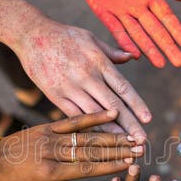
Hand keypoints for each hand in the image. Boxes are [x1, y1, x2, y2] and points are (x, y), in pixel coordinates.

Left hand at [0, 111, 143, 180]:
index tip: (130, 164)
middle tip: (141, 148)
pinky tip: (110, 112)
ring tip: (132, 136)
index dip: (110, 166)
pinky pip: (72, 120)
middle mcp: (52, 152)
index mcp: (49, 172)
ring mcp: (50, 137)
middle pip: (91, 151)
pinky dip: (92, 117)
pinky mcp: (46, 126)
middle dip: (118, 150)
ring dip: (111, 135)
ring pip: (86, 136)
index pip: (86, 169)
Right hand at [16, 17, 151, 141]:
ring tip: (125, 145)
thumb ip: (112, 52)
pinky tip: (99, 140)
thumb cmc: (65, 36)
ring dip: (111, 131)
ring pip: (95, 114)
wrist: (32, 35)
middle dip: (129, 124)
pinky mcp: (55, 95)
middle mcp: (87, 76)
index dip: (136, 104)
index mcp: (98, 61)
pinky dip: (88, 128)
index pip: (122, 87)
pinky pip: (75, 116)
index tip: (148, 119)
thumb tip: (132, 57)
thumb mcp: (90, 38)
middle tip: (143, 141)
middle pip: (112, 105)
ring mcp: (70, 87)